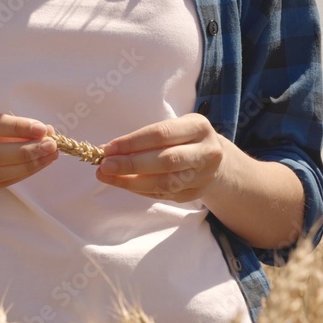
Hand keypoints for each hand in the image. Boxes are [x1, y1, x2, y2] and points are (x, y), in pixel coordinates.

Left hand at [95, 113, 228, 202]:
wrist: (218, 162)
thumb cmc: (186, 140)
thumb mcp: (175, 128)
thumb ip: (146, 138)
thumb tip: (108, 151)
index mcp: (198, 127)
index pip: (161, 134)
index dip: (132, 142)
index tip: (107, 148)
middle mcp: (206, 152)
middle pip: (165, 160)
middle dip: (131, 165)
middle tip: (104, 166)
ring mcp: (203, 176)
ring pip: (165, 182)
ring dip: (132, 182)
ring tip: (108, 177)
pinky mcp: (196, 194)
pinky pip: (164, 195)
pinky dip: (141, 190)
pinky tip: (125, 184)